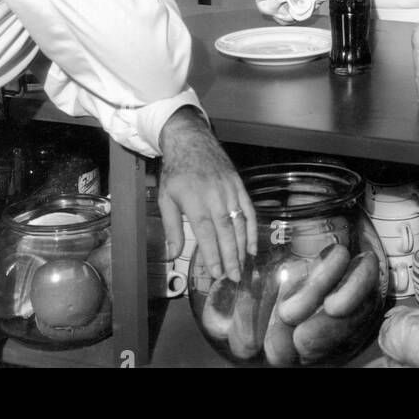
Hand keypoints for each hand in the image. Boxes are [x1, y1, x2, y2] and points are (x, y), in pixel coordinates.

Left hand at [157, 108, 256, 282]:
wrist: (191, 141)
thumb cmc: (176, 171)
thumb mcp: (166, 198)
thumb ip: (171, 228)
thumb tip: (172, 255)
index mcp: (194, 200)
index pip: (206, 232)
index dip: (213, 253)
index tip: (216, 272)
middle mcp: (214, 195)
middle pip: (226, 230)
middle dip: (231, 256)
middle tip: (233, 276)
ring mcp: (229, 189)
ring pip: (239, 222)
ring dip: (243, 246)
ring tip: (242, 266)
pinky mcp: (239, 185)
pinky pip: (249, 209)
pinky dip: (253, 228)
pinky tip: (253, 245)